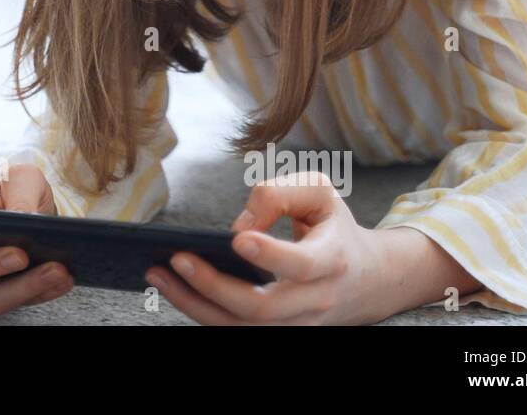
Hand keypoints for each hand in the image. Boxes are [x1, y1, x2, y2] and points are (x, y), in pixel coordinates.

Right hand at [0, 163, 73, 314]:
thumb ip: (21, 191)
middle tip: (20, 255)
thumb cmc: (21, 189)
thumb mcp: (25, 177)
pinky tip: (65, 277)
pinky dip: (47, 291)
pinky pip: (24, 302)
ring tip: (57, 270)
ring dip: (25, 287)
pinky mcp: (11, 291)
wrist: (41, 210)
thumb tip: (23, 218)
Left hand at [145, 171, 388, 324]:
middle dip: (214, 286)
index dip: (270, 255)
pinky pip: (237, 331)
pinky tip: (172, 288)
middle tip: (177, 258)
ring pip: (243, 328)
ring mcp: (298, 325)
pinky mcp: (280, 333)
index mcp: (333, 260)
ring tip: (157, 275)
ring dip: (195, 305)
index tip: (236, 239)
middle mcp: (316, 300)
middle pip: (263, 308)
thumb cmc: (333, 227)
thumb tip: (236, 226)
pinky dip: (201, 313)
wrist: (369, 278)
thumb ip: (278, 195)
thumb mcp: (319, 193)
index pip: (303, 265)